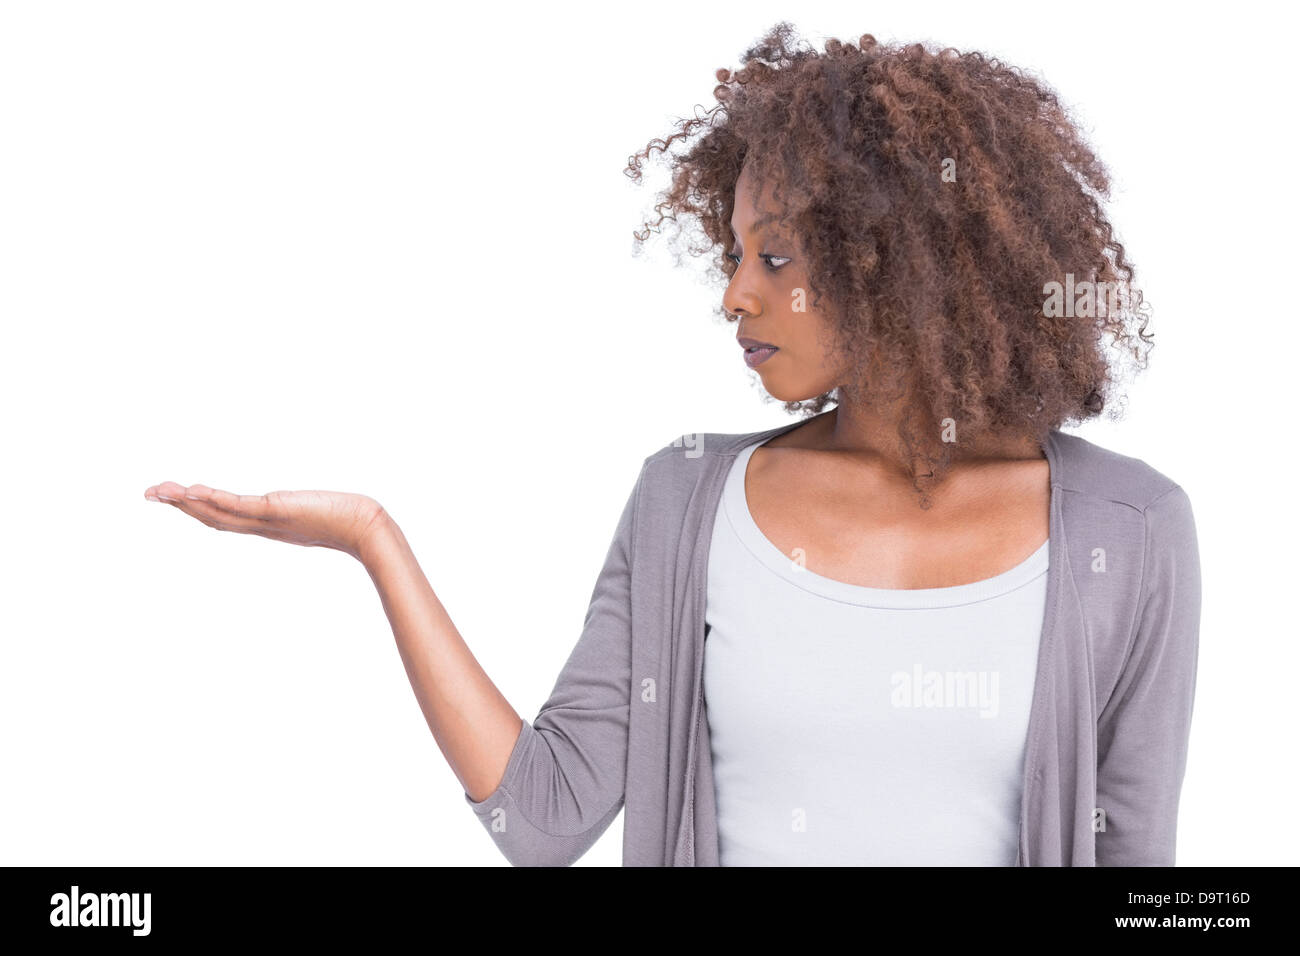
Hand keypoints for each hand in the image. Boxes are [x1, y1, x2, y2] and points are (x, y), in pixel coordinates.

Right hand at [143, 482, 387, 560]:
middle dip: (180, 505)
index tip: (173, 496)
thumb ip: (303, 507)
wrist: (366, 528)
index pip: (223, 516)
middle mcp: (262, 525)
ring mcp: (267, 519)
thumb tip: (303, 501)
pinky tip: (193, 491)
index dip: (196, 508)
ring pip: (219, 512)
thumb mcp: (315, 510)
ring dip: (187, 502)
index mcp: (266, 524)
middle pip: (212, 516)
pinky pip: (239, 505)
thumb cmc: (348, 518)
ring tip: (159, 491)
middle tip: (149, 492)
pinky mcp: (277, 511)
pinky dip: (215, 498)